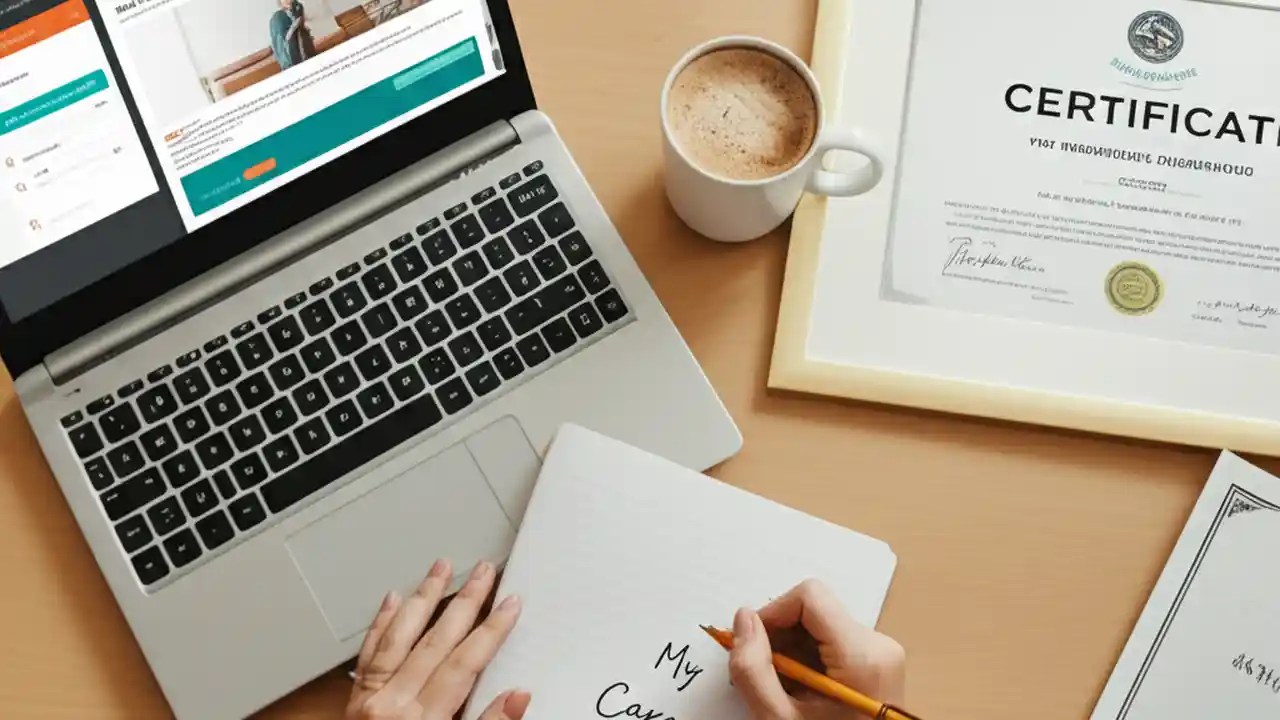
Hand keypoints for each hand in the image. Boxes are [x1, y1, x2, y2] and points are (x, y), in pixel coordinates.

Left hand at [345, 559, 530, 719]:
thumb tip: (517, 697)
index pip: (464, 663)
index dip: (491, 630)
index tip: (510, 604)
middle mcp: (392, 703)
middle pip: (435, 640)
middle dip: (465, 602)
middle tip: (484, 572)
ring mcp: (370, 699)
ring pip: (400, 635)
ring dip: (423, 598)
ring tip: (441, 568)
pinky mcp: (355, 701)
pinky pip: (369, 653)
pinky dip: (381, 623)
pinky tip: (392, 598)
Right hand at [729, 580, 905, 719]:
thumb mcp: (780, 719)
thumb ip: (753, 669)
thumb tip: (743, 619)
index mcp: (862, 655)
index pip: (810, 596)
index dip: (773, 613)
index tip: (753, 643)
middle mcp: (878, 646)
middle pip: (813, 611)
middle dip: (779, 637)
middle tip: (762, 676)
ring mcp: (881, 655)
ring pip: (819, 627)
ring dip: (790, 651)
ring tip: (782, 690)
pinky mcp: (877, 664)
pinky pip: (831, 643)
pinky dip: (806, 661)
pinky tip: (800, 692)